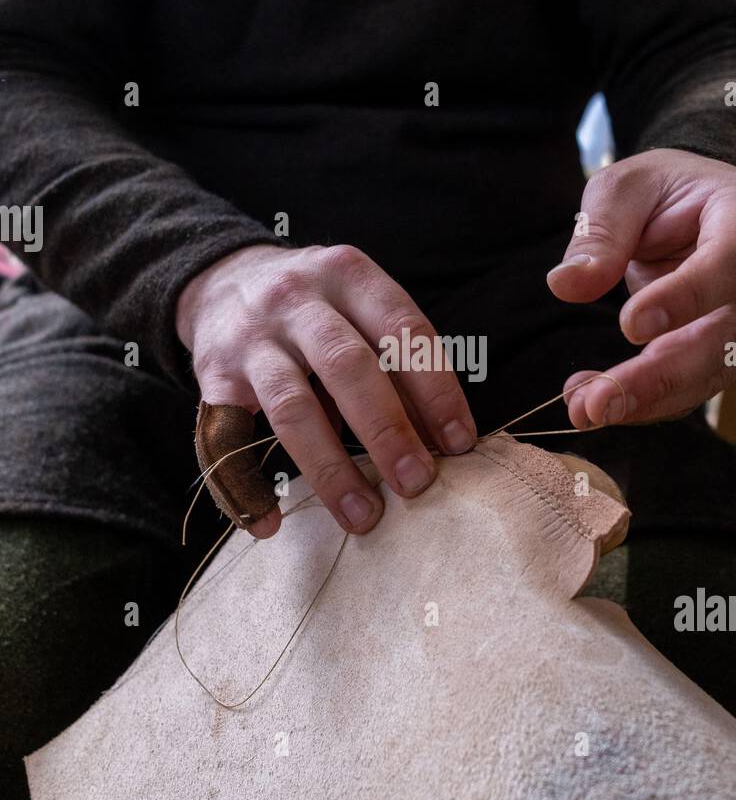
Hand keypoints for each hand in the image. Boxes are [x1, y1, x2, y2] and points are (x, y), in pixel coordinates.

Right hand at [176, 244, 476, 537]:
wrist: (221, 279)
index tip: (460, 443)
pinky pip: (224, 439)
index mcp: (347, 274)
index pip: (402, 329)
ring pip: (293, 407)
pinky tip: (270, 525)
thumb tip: (446, 440)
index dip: (435, 388)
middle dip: (388, 431)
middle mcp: (296, 299)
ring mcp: (250, 338)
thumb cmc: (316, 307)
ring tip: (364, 515)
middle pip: (347, 367)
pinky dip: (244, 487)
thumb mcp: (358, 305)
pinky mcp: (211, 376)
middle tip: (418, 483)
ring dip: (331, 468)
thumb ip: (397, 358)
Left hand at [547, 150, 735, 428]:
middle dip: (658, 376)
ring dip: (646, 400)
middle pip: (723, 338)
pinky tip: (594, 403)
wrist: (693, 206)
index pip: (730, 264)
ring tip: (584, 410)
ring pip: (710, 373)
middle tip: (596, 403)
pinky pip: (691, 386)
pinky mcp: (724, 349)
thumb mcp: (622, 189)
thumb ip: (599, 234)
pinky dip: (644, 401)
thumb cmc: (661, 189)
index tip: (630, 327)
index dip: (685, 299)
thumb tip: (566, 285)